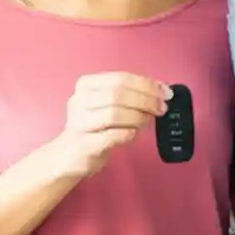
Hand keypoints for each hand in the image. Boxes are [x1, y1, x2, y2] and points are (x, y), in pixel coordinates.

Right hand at [54, 72, 171, 177]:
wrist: (68, 156)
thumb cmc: (93, 127)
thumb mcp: (107, 105)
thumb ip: (129, 95)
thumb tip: (161, 90)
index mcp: (86, 85)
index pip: (120, 78)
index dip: (146, 84)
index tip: (165, 92)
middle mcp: (79, 101)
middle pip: (117, 94)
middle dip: (146, 100)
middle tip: (162, 108)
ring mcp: (79, 123)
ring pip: (114, 114)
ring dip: (138, 116)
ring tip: (149, 120)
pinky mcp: (84, 145)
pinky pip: (112, 136)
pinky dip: (128, 133)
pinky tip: (134, 133)